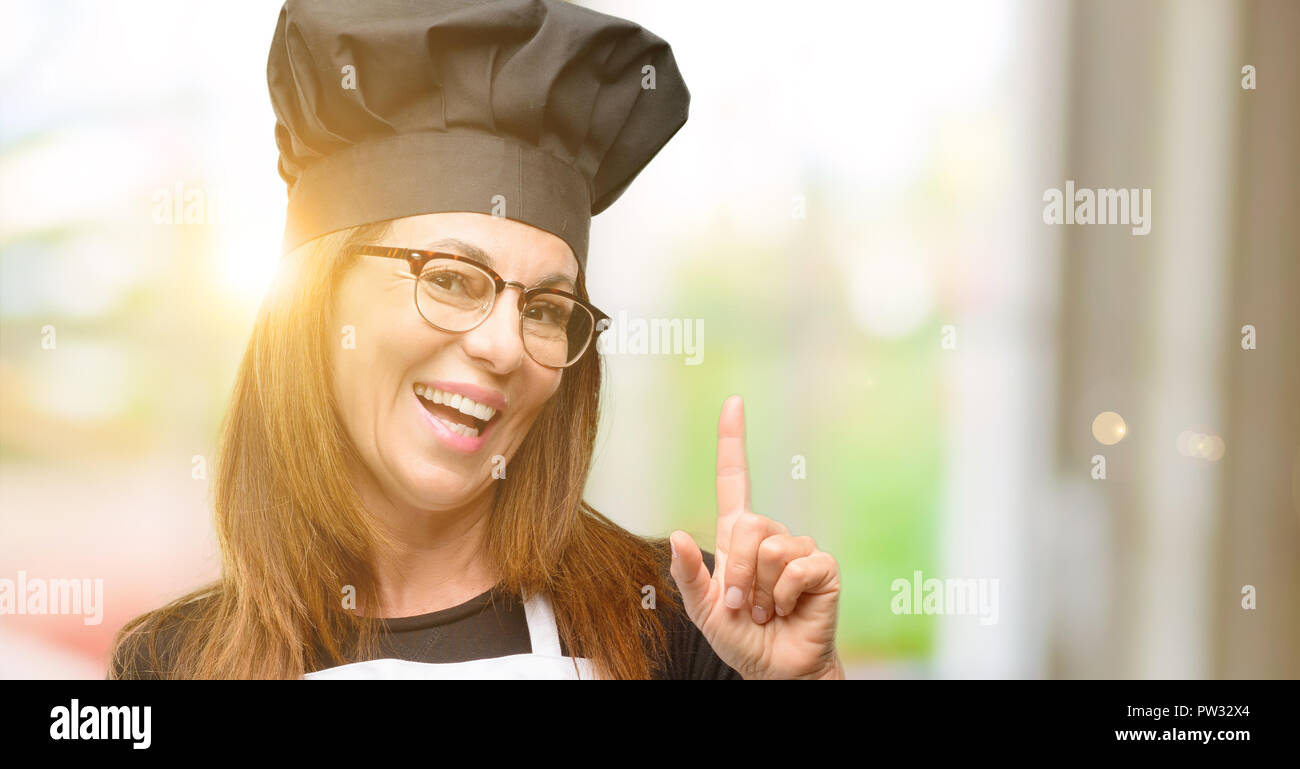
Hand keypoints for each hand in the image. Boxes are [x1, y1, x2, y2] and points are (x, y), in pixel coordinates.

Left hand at [669, 395, 842, 679]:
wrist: (775, 668)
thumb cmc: (742, 637)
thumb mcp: (703, 609)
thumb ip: (689, 574)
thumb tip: (678, 535)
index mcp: (738, 537)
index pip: (735, 479)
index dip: (733, 441)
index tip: (733, 403)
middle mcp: (770, 535)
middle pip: (749, 524)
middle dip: (738, 570)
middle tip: (743, 605)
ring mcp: (799, 550)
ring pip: (772, 549)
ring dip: (762, 590)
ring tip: (768, 610)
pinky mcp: (823, 568)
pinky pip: (798, 567)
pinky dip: (785, 596)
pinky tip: (789, 610)